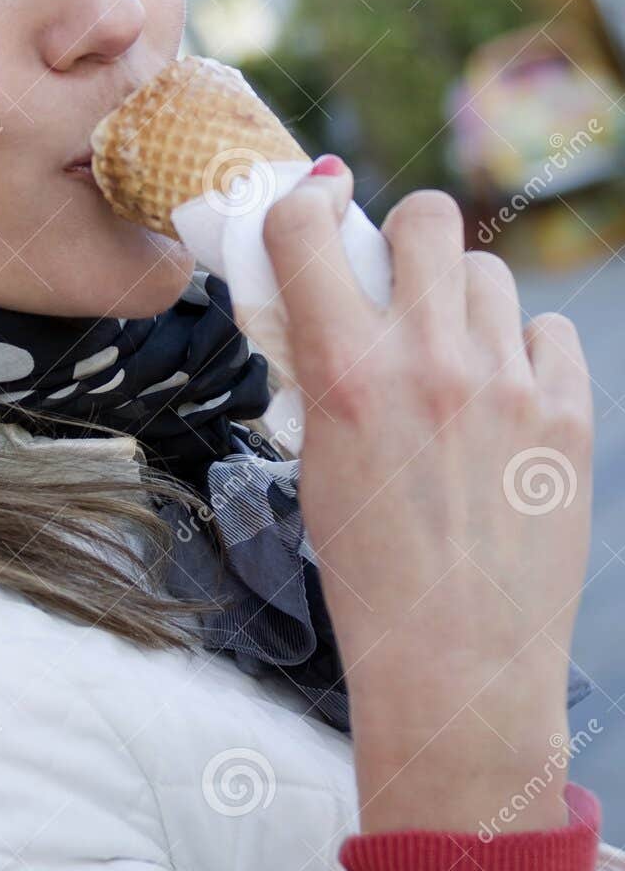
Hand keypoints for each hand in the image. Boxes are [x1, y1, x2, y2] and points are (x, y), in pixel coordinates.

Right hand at [261, 163, 592, 834]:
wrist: (457, 665)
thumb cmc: (371, 575)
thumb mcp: (317, 464)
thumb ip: (321, 374)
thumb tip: (327, 305)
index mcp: (345, 374)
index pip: (306, 231)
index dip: (303, 206)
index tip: (314, 211)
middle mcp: (430, 362)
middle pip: (429, 219)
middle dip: (410, 236)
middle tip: (405, 277)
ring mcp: (508, 385)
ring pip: (491, 275)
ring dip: (467, 303)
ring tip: (459, 362)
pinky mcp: (568, 415)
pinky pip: (550, 335)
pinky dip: (526, 355)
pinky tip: (509, 403)